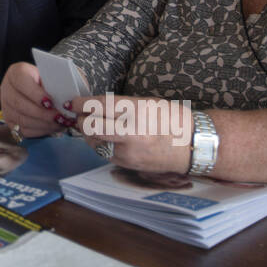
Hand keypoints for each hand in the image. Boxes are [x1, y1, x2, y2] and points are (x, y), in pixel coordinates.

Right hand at [1, 61, 73, 137]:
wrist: (36, 88)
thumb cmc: (46, 80)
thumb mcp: (51, 76)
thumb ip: (56, 84)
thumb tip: (65, 99)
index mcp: (16, 73)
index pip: (21, 82)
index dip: (36, 94)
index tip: (51, 103)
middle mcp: (7, 89)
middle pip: (20, 104)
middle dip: (42, 113)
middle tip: (59, 117)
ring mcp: (6, 106)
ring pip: (21, 119)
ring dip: (43, 124)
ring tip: (59, 123)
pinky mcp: (10, 121)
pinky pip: (23, 130)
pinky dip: (40, 131)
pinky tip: (52, 127)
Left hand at [73, 94, 192, 173]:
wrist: (193, 145)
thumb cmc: (172, 119)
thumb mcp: (147, 103)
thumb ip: (121, 105)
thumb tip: (96, 105)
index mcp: (135, 111)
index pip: (98, 106)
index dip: (80, 103)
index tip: (74, 102)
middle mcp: (129, 131)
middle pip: (89, 125)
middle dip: (81, 120)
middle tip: (80, 115)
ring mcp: (127, 150)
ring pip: (93, 141)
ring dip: (88, 133)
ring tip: (93, 126)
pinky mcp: (127, 164)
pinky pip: (104, 153)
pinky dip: (100, 145)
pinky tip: (106, 139)